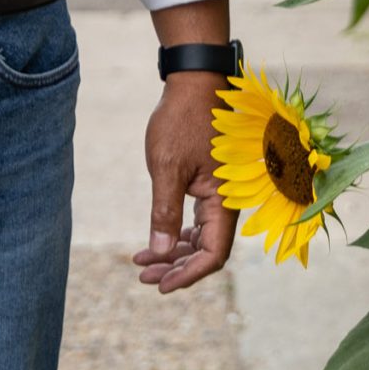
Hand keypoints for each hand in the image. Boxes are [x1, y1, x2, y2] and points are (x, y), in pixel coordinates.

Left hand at [133, 73, 235, 292]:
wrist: (193, 83)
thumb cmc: (182, 120)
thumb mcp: (167, 166)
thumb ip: (164, 211)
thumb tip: (159, 253)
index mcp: (224, 201)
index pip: (213, 255)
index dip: (188, 275)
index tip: (160, 285)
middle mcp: (227, 202)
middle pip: (206, 251)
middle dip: (175, 268)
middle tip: (143, 276)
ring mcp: (218, 195)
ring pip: (199, 238)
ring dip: (173, 254)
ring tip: (142, 263)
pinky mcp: (208, 186)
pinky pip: (196, 222)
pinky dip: (175, 234)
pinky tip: (153, 242)